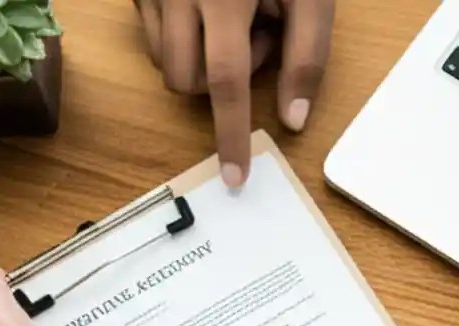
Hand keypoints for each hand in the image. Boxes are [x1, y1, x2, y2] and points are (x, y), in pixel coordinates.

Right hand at [134, 0, 335, 186]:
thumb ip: (306, 53)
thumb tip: (293, 120)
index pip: (223, 83)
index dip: (231, 133)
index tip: (234, 175)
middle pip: (186, 81)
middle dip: (220, 82)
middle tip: (259, 35)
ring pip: (165, 61)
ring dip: (203, 57)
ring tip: (236, 13)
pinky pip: (152, 33)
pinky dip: (182, 35)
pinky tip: (207, 5)